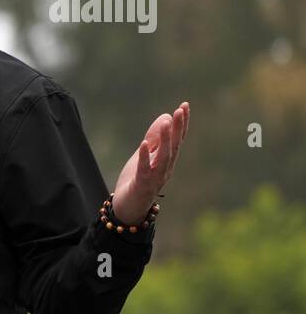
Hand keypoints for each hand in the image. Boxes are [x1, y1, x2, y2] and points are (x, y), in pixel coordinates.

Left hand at [112, 101, 189, 224]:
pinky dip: (145, 157)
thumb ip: (154, 139)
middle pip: (174, 145)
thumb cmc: (138, 180)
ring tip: (166, 122)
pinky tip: (144, 144)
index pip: (177, 139)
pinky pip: (144, 170)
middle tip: (181, 109)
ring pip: (163, 157)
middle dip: (178, 127)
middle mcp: (165, 168)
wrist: (128, 208)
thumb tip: (165, 117)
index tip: (184, 105)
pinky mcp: (142, 185)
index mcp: (167, 160)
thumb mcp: (146, 155)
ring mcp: (155, 177)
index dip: (182, 123)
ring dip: (165, 140)